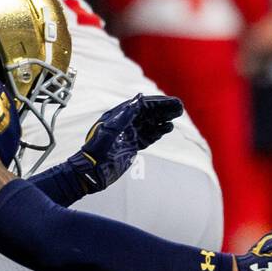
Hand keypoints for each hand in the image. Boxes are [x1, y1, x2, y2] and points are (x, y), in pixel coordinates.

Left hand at [66, 94, 183, 193]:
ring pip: (149, 124)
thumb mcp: (110, 131)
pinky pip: (147, 136)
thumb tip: (138, 100)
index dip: (157, 103)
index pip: (141, 105)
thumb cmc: (97, 151)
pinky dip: (158, 132)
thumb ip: (124, 116)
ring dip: (163, 119)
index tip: (171, 102)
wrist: (92, 171)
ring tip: (176, 117)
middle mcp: (125, 123)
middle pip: (147, 113)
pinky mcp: (131, 145)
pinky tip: (167, 128)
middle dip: (163, 109)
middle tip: (179, 108)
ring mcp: (129, 134)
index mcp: (118, 116)